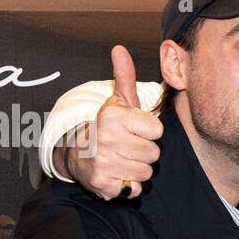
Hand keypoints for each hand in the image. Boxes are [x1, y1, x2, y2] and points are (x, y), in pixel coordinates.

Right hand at [68, 45, 163, 199]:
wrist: (80, 156)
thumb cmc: (109, 127)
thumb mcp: (118, 102)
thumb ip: (125, 77)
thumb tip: (119, 49)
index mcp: (113, 116)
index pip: (157, 131)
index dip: (149, 132)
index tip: (134, 130)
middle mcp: (105, 138)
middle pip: (154, 154)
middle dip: (145, 152)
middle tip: (128, 147)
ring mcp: (103, 162)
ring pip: (147, 172)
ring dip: (138, 169)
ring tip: (123, 160)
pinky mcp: (104, 185)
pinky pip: (136, 189)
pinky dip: (130, 185)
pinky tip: (118, 175)